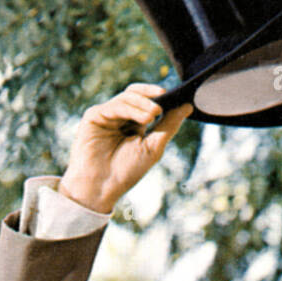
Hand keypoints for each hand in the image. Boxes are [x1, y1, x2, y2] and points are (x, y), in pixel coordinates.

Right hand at [58, 84, 190, 213]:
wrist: (103, 186)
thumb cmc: (127, 171)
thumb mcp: (154, 147)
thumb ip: (169, 125)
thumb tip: (187, 106)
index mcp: (134, 123)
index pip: (147, 101)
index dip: (159, 95)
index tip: (177, 95)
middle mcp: (120, 116)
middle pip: (135, 94)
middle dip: (150, 96)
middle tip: (162, 103)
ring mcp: (106, 115)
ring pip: (126, 98)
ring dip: (142, 103)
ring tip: (154, 113)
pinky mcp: (94, 116)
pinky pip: (113, 106)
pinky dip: (130, 109)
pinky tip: (144, 118)